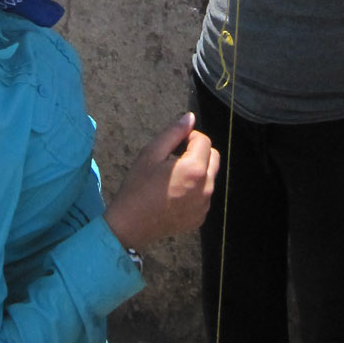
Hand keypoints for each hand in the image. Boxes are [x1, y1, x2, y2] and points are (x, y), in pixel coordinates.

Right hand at [104, 113, 219, 252]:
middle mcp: (206, 188)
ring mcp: (204, 205)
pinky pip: (204, 196)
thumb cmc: (137, 187)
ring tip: (172, 179)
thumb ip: (173, 132)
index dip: (188, 137)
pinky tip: (174, 195)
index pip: (203, 140)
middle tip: (174, 160)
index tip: (172, 146)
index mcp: (195, 169)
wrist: (130, 225)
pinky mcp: (200, 218)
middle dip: (198, 153)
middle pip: (213, 157)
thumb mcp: (150, 154)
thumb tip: (190, 117)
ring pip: (210, 177)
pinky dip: (194, 191)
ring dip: (197, 172)